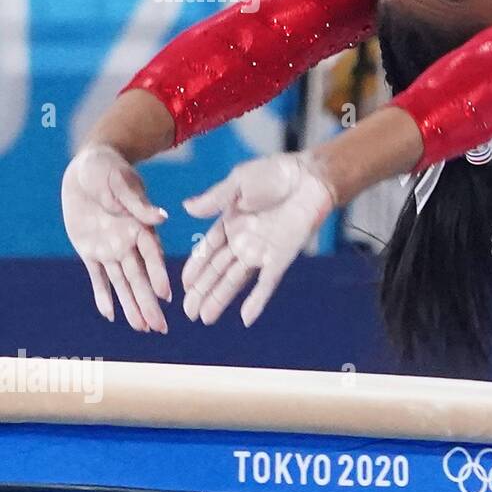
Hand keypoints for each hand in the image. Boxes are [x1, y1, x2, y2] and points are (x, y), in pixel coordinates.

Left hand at [61, 144, 171, 331]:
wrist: (86, 168)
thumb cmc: (108, 170)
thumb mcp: (122, 184)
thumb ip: (140, 205)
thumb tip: (162, 218)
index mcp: (141, 227)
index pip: (152, 255)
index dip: (158, 274)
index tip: (166, 295)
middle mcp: (129, 243)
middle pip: (140, 278)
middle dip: (149, 303)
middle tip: (160, 328)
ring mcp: (111, 249)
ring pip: (123, 283)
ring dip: (132, 305)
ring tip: (143, 328)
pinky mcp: (91, 251)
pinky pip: (98, 277)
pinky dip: (103, 295)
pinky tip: (112, 315)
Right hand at [181, 152, 337, 326]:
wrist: (309, 176)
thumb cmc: (276, 173)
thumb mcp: (238, 182)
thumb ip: (213, 199)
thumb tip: (186, 208)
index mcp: (230, 223)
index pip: (207, 251)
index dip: (195, 269)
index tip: (182, 286)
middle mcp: (244, 241)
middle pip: (218, 271)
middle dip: (202, 291)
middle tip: (188, 313)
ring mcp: (262, 250)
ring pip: (236, 280)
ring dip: (221, 299)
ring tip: (205, 318)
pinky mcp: (281, 257)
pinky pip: (267, 282)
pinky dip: (257, 300)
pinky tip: (246, 318)